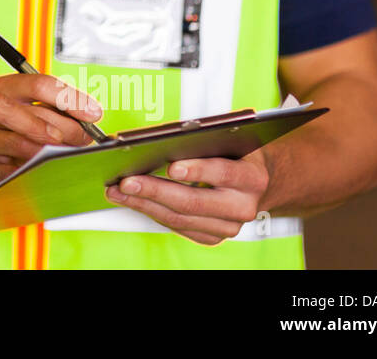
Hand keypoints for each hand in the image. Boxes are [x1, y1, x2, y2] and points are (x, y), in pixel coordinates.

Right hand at [0, 73, 101, 198]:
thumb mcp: (1, 103)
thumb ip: (34, 105)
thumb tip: (79, 111)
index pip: (40, 85)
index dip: (71, 99)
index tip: (93, 111)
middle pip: (42, 116)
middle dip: (72, 130)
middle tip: (85, 138)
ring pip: (29, 145)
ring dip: (55, 153)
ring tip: (67, 154)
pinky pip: (13, 169)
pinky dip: (30, 170)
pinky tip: (40, 168)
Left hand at [104, 150, 270, 244]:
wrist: (257, 183)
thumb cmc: (236, 155)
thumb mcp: (228, 141)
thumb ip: (201, 142)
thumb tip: (159, 140)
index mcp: (251, 177)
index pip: (223, 173)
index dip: (197, 171)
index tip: (171, 167)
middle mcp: (243, 206)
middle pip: (194, 201)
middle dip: (156, 191)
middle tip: (127, 181)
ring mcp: (228, 225)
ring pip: (180, 218)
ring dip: (145, 204)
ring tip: (118, 191)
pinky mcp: (214, 236)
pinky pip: (178, 227)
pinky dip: (153, 212)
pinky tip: (134, 201)